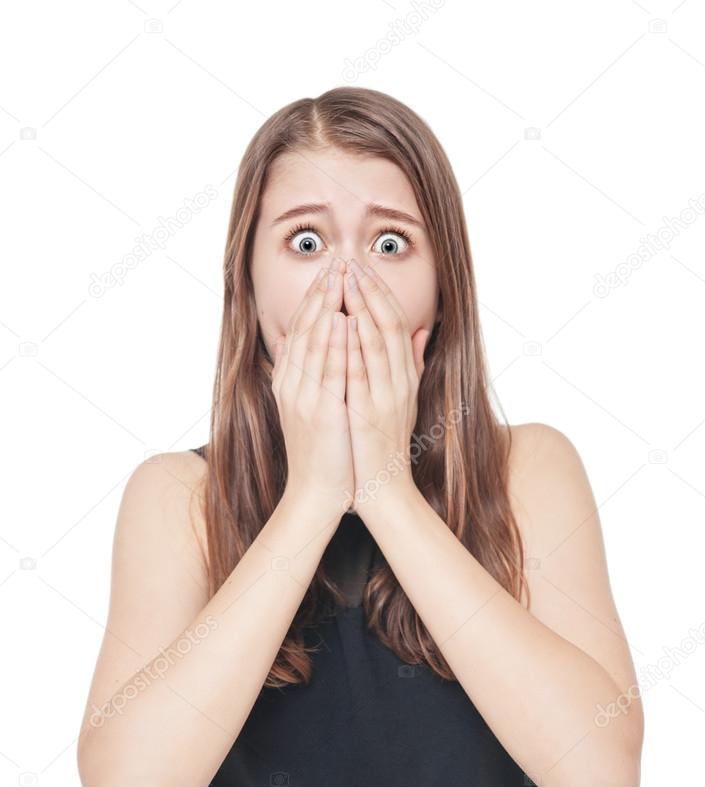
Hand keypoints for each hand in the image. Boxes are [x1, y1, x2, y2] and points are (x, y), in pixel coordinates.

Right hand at [271, 256, 353, 520]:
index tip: (330, 270)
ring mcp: (303, 397)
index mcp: (292, 381)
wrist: (317, 493)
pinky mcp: (319, 412)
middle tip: (335, 260)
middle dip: (320, 292)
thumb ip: (319, 375)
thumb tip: (323, 349)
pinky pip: (326, 371)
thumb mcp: (316, 407)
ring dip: (325, 306)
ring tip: (338, 276)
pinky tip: (340, 319)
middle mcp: (292, 384)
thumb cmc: (324, 452)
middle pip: (305, 328)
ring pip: (313, 342)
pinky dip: (332, 343)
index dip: (316, 298)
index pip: (302, 329)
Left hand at [342, 258, 429, 514]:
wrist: (384, 488)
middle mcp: (399, 381)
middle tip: (351, 260)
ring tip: (345, 279)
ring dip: (361, 307)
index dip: (379, 292)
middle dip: (369, 289)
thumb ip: (408, 364)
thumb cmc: (385, 445)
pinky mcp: (369, 413)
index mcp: (404, 376)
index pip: (395, 323)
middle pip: (388, 323)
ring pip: (377, 341)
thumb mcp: (402, 400)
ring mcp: (386, 396)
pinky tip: (342, 322)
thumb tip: (417, 331)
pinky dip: (353, 344)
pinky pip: (362, 372)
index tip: (362, 267)